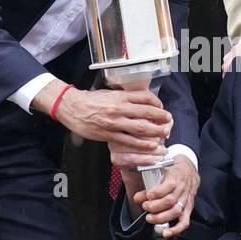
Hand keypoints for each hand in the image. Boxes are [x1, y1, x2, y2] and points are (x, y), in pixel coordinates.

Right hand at [36, 81, 170, 156]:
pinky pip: (128, 141)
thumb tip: (140, 100)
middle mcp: (119, 108)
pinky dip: (142, 144)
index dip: (157, 103)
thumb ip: (124, 97)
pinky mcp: (108, 134)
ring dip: (155, 132)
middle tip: (169, 122)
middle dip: (161, 118)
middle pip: (147, 113)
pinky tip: (151, 146)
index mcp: (120, 96)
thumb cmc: (90, 100)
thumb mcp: (109, 93)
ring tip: (165, 134)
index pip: (145, 97)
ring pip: (140, 128)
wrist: (71, 107)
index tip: (162, 108)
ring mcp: (114, 122)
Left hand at [128, 156, 199, 237]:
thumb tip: (138, 197)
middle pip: (170, 201)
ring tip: (150, 217)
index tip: (147, 195)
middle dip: (154, 206)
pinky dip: (175, 229)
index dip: (156, 193)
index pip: (168, 186)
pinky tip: (166, 233)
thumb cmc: (173, 169)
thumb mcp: (161, 168)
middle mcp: (182, 189)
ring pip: (175, 212)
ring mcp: (186, 200)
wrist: (189, 169)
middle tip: (145, 206)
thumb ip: (148, 181)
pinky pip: (184, 222)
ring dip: (161, 217)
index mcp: (176, 177)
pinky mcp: (188, 209)